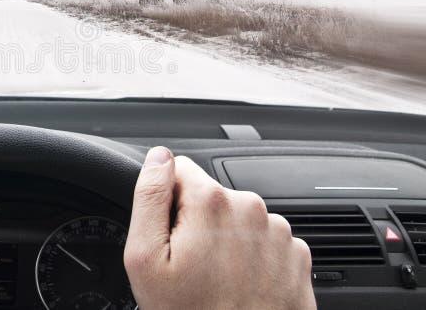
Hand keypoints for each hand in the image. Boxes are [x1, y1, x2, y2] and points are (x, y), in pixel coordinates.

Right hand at [124, 147, 315, 309]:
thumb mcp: (145, 257)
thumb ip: (148, 196)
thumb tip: (158, 157)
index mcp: (212, 202)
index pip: (178, 170)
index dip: (166, 203)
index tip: (170, 238)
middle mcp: (251, 208)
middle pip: (209, 196)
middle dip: (196, 222)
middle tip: (190, 266)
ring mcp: (279, 233)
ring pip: (237, 219)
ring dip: (225, 240)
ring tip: (216, 278)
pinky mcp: (297, 256)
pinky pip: (263, 242)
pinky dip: (251, 258)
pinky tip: (240, 285)